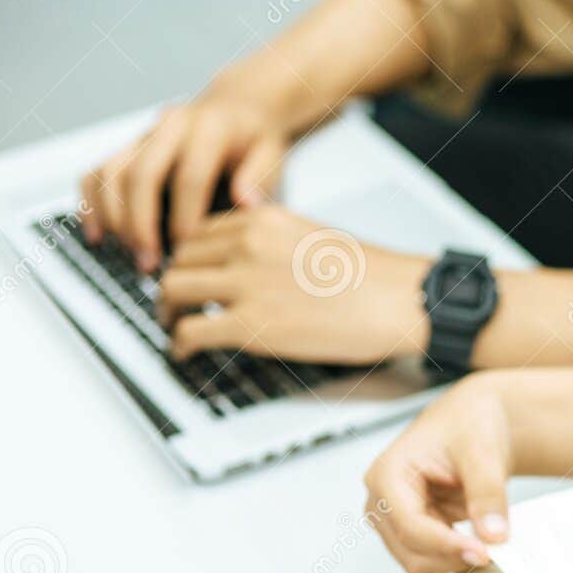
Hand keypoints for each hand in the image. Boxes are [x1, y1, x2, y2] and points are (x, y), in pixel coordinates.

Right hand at [81, 90, 294, 271]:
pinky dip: (91, 204)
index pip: (190, 176)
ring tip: (130, 255)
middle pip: (140, 174)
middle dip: (140, 224)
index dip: (186, 217)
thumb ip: (259, 178)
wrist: (238, 107)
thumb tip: (246, 204)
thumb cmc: (256, 139)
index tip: (188, 251)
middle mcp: (170, 128)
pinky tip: (98, 236)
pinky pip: (97, 172)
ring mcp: (144, 136)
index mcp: (208, 129)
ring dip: (114, 218)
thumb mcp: (272, 153)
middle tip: (148, 263)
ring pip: (111, 172)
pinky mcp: (128, 147)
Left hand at [160, 205, 429, 363]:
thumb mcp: (316, 238)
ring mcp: (243, 284)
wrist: (403, 301)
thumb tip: (255, 267)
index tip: (193, 273)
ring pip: (173, 291)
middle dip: (174, 283)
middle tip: (178, 303)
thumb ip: (276, 243)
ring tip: (176, 327)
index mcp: (264, 220)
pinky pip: (189, 332)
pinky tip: (185, 352)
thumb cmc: (376, 278)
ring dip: (169, 313)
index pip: (200, 231)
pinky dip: (179, 344)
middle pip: (180, 259)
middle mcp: (246, 245)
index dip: (190, 256)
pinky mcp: (248, 325)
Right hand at [363, 371, 518, 572]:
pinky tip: (480, 539)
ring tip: (489, 537)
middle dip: (453, 556)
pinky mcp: (413, 532)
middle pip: (412, 553)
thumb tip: (493, 534)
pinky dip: (459, 556)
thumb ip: (487, 494)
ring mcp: (395, 520)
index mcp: (387, 475)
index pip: (411, 526)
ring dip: (456, 558)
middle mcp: (382, 502)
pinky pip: (435, 559)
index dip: (448, 545)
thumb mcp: (483, 453)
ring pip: (421, 563)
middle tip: (496, 550)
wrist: (474, 422)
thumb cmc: (467, 424)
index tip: (484, 553)